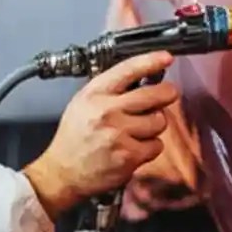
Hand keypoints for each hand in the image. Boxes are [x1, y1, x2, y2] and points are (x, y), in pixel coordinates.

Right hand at [22, 51, 179, 220]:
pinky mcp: (129, 156)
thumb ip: (111, 90)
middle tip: (168, 94)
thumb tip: (144, 78)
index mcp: (95, 94)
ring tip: (137, 131)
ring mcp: (119, 134)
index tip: (166, 58)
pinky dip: (150, 148)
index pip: (128, 69)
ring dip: (154, 126)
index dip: (151, 61)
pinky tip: (134, 148)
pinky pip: (156, 145)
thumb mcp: (83, 103)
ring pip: (159, 121)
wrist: (63, 172)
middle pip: (154, 95)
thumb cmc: (74, 138)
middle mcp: (107, 111)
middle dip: (167, 94)